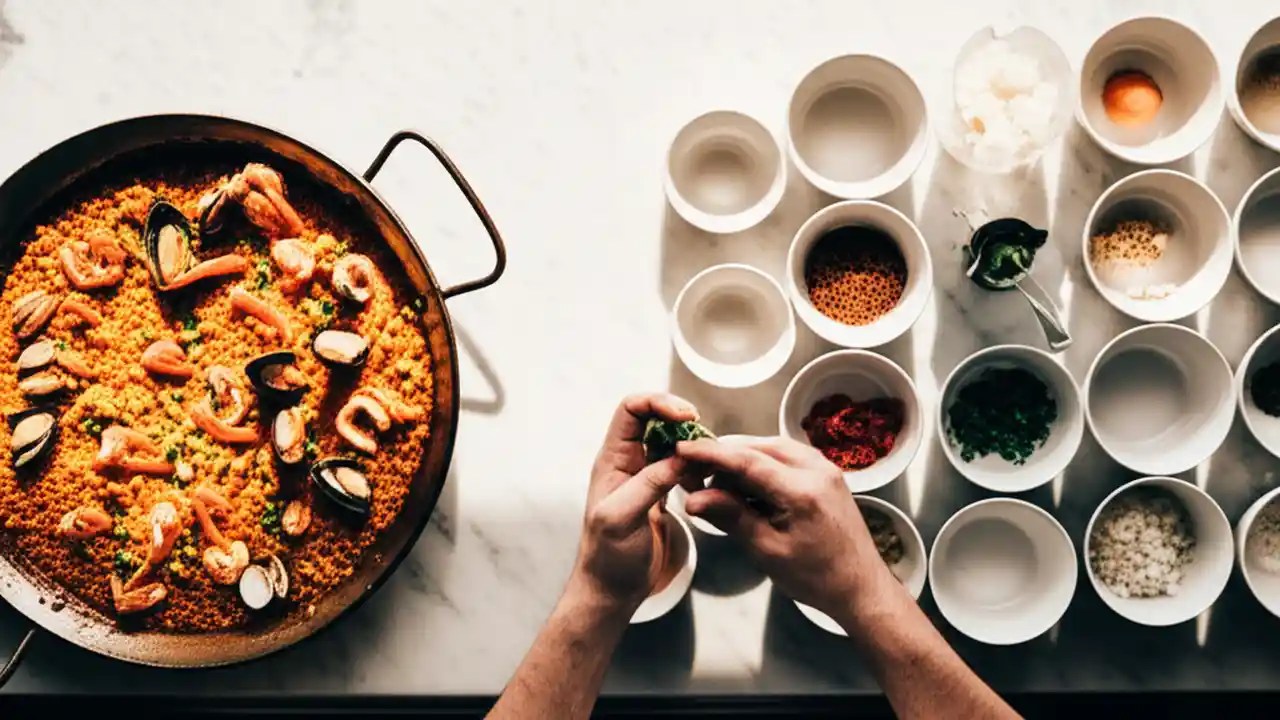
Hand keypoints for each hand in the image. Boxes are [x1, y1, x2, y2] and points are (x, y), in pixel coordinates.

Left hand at [569, 393, 697, 613]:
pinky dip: (696, 466)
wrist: (612, 590)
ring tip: (709, 459)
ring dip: (692, 444)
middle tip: (705, 437)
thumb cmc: (607, 558)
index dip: (658, 403)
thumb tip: (680, 456)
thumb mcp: (623, 518)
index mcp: (612, 460)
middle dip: (682, 421)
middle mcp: (627, 461)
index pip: (631, 410)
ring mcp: (644, 475)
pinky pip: (680, 465)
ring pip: (671, 441)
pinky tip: (704, 479)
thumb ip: (649, 484)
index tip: (686, 416)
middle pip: (654, 419)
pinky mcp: (659, 491)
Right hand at [677, 437, 897, 620]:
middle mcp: (817, 468)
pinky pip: (786, 457)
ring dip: (741, 460)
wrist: (861, 587)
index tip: (680, 449)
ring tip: (716, 484)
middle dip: (723, 456)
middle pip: (758, 447)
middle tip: (694, 474)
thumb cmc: (816, 578)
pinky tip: (745, 485)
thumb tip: (693, 499)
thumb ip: (732, 517)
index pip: (746, 460)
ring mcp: (825, 467)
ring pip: (771, 448)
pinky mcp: (826, 473)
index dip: (710, 453)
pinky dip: (761, 465)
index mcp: (803, 490)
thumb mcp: (768, 551)